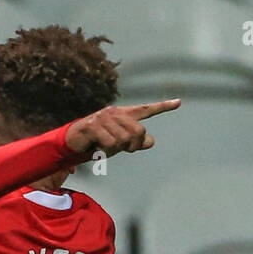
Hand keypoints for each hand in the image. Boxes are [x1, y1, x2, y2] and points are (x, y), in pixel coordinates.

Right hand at [64, 99, 179, 157]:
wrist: (73, 141)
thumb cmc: (98, 141)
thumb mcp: (119, 143)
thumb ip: (136, 142)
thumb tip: (151, 141)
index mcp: (124, 115)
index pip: (146, 110)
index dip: (163, 107)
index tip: (179, 102)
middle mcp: (116, 112)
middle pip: (139, 132)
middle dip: (133, 146)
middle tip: (122, 150)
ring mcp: (104, 118)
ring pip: (123, 140)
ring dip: (115, 150)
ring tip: (104, 147)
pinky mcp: (93, 125)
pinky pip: (109, 143)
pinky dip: (104, 151)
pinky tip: (97, 148)